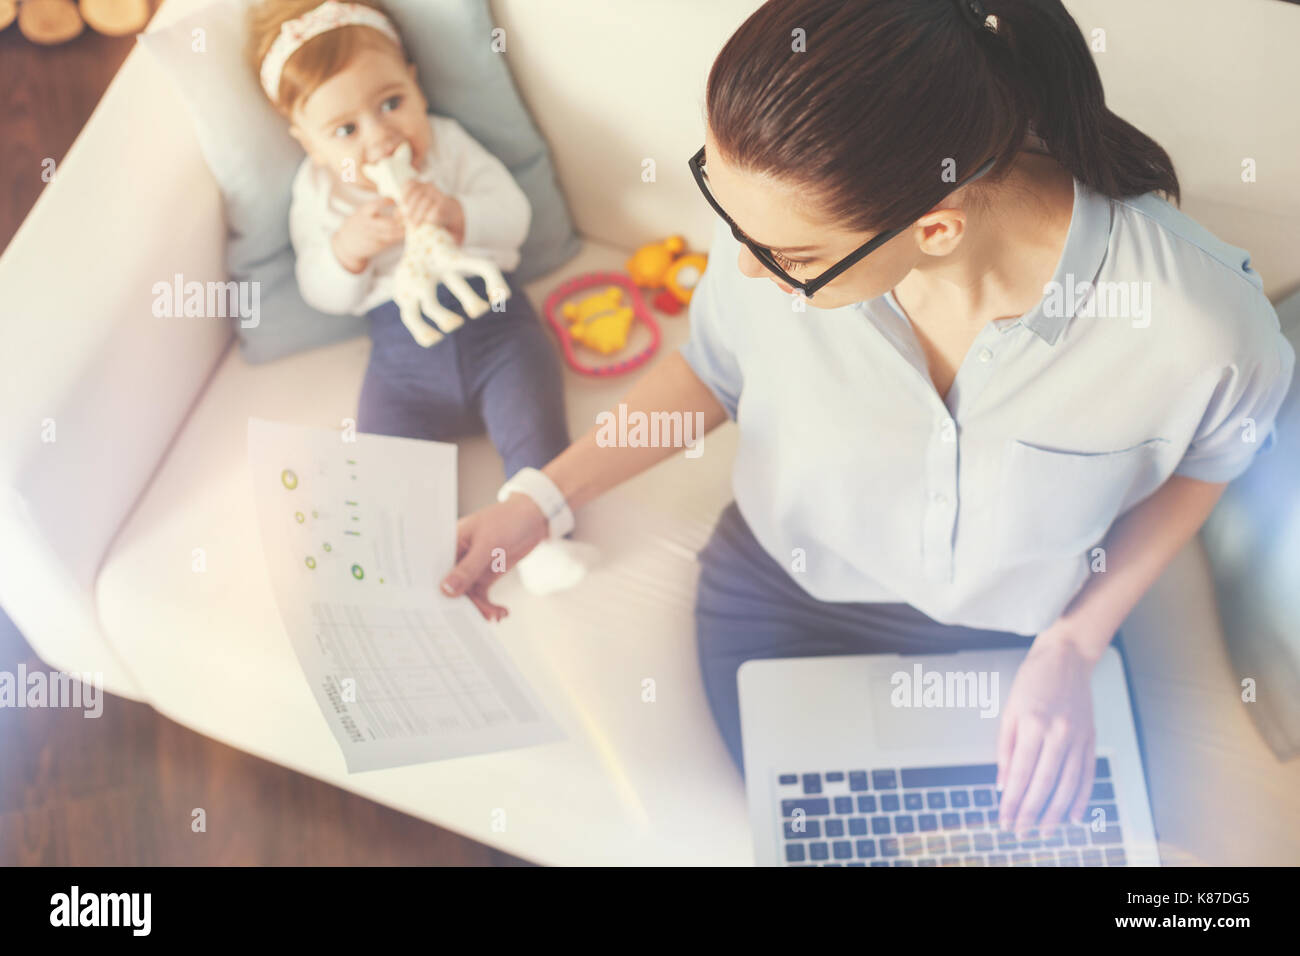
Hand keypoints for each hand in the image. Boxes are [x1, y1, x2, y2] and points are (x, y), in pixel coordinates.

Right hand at [332, 197, 404, 272]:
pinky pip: (392, 241)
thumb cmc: (358, 224)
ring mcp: (373, 238)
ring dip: (403, 229)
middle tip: (409, 213)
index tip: (393, 199)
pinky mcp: (378, 246)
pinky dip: (400, 236)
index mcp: (363, 214)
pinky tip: (407, 231)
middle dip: (400, 219)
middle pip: (388, 224)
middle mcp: (368, 226)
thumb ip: (374, 207)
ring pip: (392, 234)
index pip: (374, 206)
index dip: (385, 202)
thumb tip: (393, 197)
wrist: (347, 243)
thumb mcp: (362, 212)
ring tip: (411, 222)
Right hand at [439, 494, 548, 620]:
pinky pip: (481, 596)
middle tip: (475, 619)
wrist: (534, 517)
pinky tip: (500, 613)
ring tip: (496, 616)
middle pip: (451, 587)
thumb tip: (445, 590)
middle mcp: (456, 558)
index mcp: (448, 544)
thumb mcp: (488, 544)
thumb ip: (468, 568)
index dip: (433, 592)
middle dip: (462, 605)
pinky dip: (489, 606)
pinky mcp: (483, 575)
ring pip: (467, 595)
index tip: (439, 614)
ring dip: (480, 608)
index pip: (434, 571)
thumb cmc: (507, 520)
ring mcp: (470, 568)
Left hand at [995, 624, 1102, 836]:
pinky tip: (1072, 815)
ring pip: (1068, 784)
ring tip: (1045, 831)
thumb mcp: (1009, 709)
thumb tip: (1003, 783)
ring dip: (1055, 812)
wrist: (1067, 657)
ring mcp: (1079, 737)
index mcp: (1033, 724)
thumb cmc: (1032, 680)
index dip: (1012, 801)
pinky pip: (1087, 774)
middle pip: (1044, 783)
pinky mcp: (1092, 738)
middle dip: (1031, 812)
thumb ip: (1005, 748)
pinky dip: (1081, 797)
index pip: (1020, 773)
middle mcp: (1058, 733)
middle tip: (1020, 831)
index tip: (1004, 819)